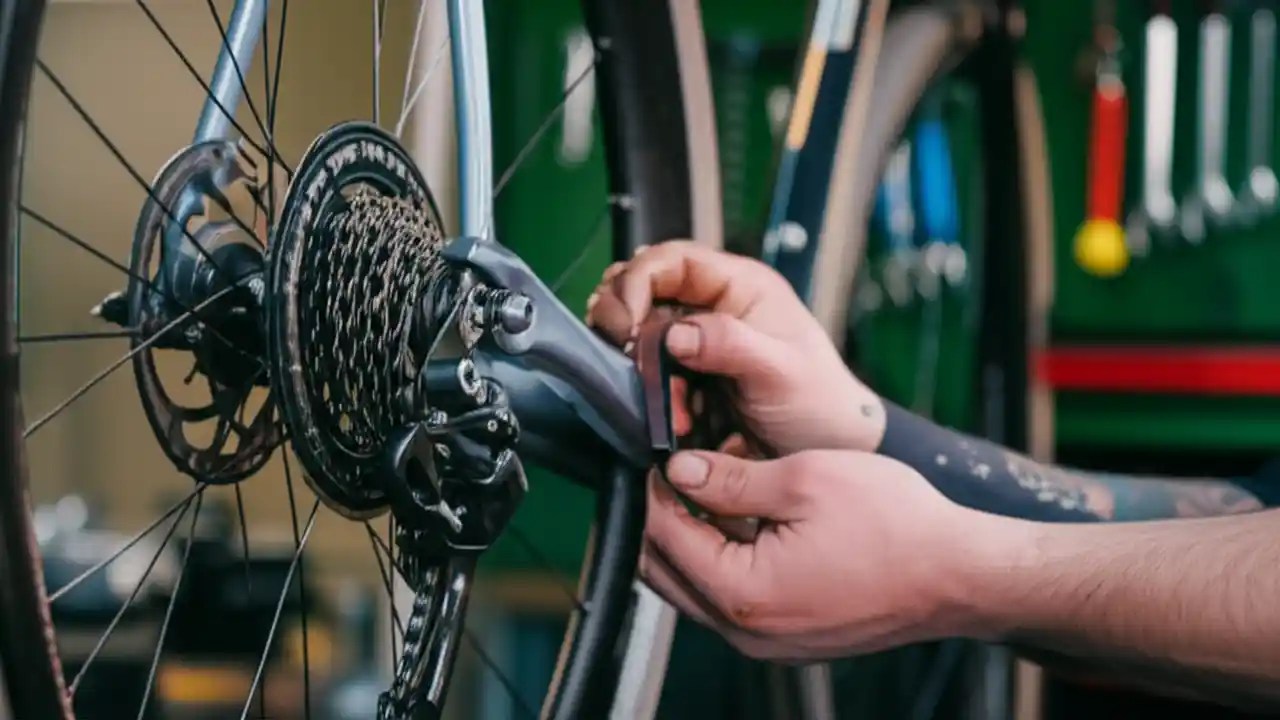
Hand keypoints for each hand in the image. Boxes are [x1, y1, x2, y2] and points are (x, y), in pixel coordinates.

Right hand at [587, 241, 883, 454]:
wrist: (830, 449)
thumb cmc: (819, 403)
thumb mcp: (781, 371)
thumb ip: (730, 345)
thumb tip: (675, 333)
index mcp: (738, 286)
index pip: (670, 260)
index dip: (638, 282)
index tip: (627, 323)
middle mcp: (711, 306)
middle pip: (642, 290)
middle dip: (625, 321)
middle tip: (624, 355)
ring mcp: (696, 342)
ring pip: (638, 334)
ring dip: (634, 364)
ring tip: (653, 395)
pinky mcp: (686, 376)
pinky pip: (648, 374)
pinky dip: (644, 391)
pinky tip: (661, 413)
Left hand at [641, 448, 1018, 659]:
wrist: (959, 576)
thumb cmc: (896, 526)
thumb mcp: (803, 479)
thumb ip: (729, 478)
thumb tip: (678, 470)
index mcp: (741, 593)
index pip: (661, 537)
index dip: (653, 489)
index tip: (658, 453)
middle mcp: (745, 631)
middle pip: (666, 571)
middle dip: (662, 518)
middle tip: (677, 469)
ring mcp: (767, 642)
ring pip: (696, 588)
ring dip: (692, 540)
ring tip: (709, 488)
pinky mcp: (789, 639)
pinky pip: (733, 601)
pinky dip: (724, 562)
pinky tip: (744, 522)